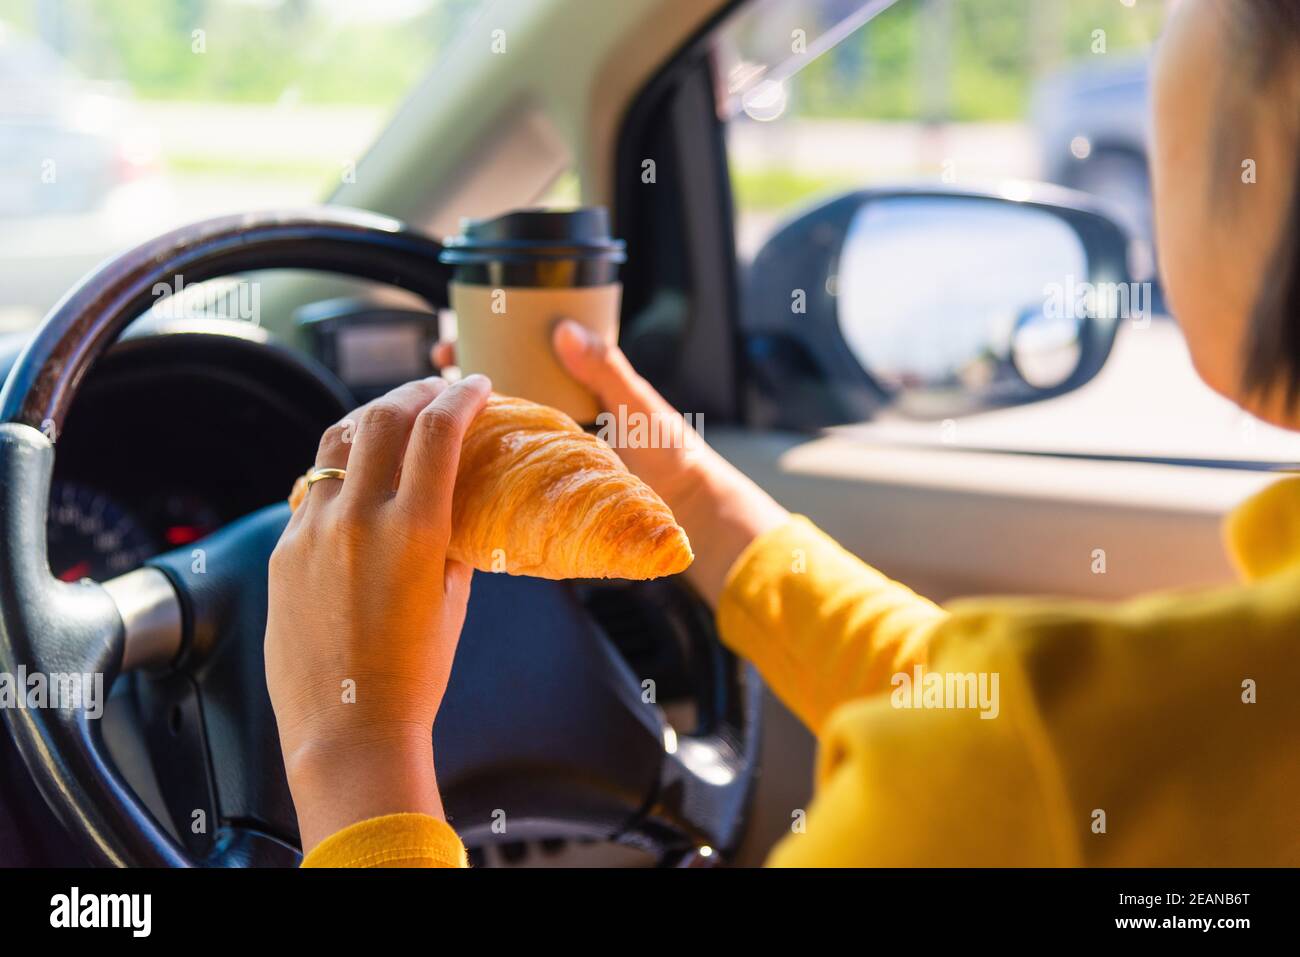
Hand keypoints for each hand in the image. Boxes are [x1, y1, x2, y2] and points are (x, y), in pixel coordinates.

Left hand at [265, 373, 490, 852]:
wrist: (347, 729)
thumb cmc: (413, 675)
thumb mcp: (453, 599)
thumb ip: (454, 538)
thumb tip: (458, 500)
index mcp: (413, 530)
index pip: (438, 429)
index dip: (461, 396)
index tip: (475, 386)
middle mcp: (357, 518)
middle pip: (383, 416)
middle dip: (416, 391)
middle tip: (437, 391)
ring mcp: (311, 531)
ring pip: (336, 441)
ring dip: (370, 417)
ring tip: (392, 418)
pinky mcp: (282, 550)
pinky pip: (311, 488)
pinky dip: (340, 469)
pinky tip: (355, 479)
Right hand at [435, 322, 786, 602]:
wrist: (689, 512)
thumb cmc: (673, 457)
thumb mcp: (638, 407)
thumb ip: (606, 370)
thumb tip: (565, 329)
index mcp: (577, 390)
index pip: (518, 358)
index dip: (481, 347)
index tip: (449, 343)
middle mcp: (556, 420)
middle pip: (495, 395)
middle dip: (456, 385)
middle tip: (426, 378)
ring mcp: (547, 456)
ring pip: (493, 433)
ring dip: (459, 427)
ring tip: (423, 420)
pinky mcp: (545, 489)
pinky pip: (504, 472)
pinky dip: (476, 466)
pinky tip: (447, 469)